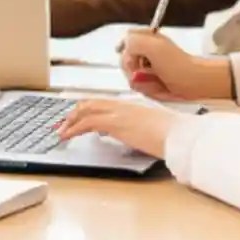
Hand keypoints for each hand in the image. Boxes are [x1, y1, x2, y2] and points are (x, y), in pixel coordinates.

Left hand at [56, 98, 175, 157]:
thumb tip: (131, 134)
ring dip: (70, 121)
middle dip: (74, 113)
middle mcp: (122, 105)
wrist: (178, 135)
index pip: (102, 102)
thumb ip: (138, 127)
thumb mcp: (152, 127)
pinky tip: (67, 136)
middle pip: (90, 103)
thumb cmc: (172, 134)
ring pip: (86, 110)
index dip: (87, 108)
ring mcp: (118, 112)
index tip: (77, 117)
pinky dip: (73, 129)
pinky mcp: (115, 123)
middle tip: (64, 123)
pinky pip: (87, 123)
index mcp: (130, 105)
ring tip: (62, 131)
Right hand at [117, 29, 232, 100]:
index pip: (124, 41)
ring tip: (156, 82)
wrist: (194, 83)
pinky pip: (140, 87)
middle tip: (146, 73)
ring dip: (143, 82)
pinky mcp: (153, 82)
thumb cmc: (176, 65)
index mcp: (146, 38)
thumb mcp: (152, 46)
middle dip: (133, 71)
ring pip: (131, 77)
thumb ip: (132, 41)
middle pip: (124, 61)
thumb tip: (123, 51)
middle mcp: (146, 52)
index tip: (133, 60)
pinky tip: (158, 88)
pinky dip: (148, 90)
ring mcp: (149, 68)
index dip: (126, 52)